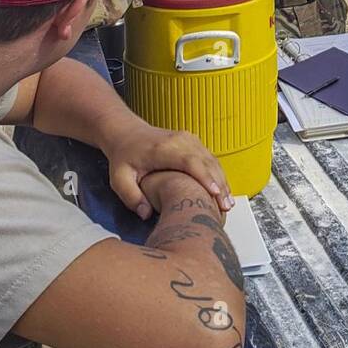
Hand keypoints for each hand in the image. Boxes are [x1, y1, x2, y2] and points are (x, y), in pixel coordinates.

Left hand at [102, 122, 231, 218]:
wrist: (127, 133)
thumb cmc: (124, 156)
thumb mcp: (118, 179)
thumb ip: (131, 197)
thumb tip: (145, 214)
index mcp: (163, 149)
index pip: (189, 162)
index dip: (204, 177)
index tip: (215, 193)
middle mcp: (180, 141)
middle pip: (207, 162)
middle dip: (219, 184)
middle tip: (225, 207)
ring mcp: (189, 140)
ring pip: (212, 161)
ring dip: (222, 181)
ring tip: (228, 203)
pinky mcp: (194, 143)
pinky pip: (211, 159)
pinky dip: (219, 175)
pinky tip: (223, 191)